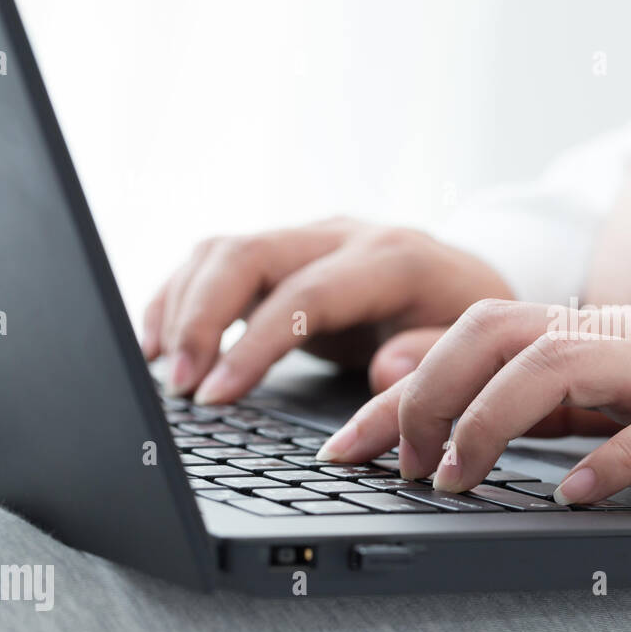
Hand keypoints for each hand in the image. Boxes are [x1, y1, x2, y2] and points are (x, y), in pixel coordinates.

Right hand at [141, 218, 513, 403]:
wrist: (472, 282)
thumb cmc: (470, 320)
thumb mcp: (473, 346)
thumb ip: (433, 357)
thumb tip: (385, 370)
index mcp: (392, 260)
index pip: (307, 295)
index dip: (254, 344)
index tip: (216, 394)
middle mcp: (343, 237)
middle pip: (249, 254)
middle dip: (200, 318)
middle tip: (178, 385)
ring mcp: (310, 239)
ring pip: (225, 250)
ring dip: (181, 305)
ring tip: (158, 367)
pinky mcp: (286, 255)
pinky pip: (220, 262)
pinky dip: (182, 297)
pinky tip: (158, 339)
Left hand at [317, 300, 630, 502]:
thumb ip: (569, 397)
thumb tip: (471, 412)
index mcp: (615, 334)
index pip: (484, 335)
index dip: (407, 387)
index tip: (349, 444)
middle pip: (503, 331)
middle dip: (428, 394)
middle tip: (393, 464)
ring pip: (566, 363)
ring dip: (493, 421)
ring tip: (456, 476)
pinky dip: (612, 459)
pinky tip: (575, 497)